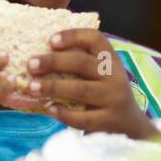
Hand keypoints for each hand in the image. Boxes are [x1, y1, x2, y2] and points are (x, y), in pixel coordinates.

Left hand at [21, 28, 160, 139]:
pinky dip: (65, 113)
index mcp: (110, 59)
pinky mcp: (109, 121)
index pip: (95, 39)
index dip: (73, 36)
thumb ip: (79, 64)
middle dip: (54, 62)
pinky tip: (50, 109)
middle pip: (83, 63)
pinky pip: (84, 117)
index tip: (50, 40)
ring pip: (81, 90)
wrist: (130, 125)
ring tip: (32, 87)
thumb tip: (37, 59)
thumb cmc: (105, 93)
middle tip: (30, 65)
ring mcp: (114, 99)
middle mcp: (115, 76)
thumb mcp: (100, 74)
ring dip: (54, 87)